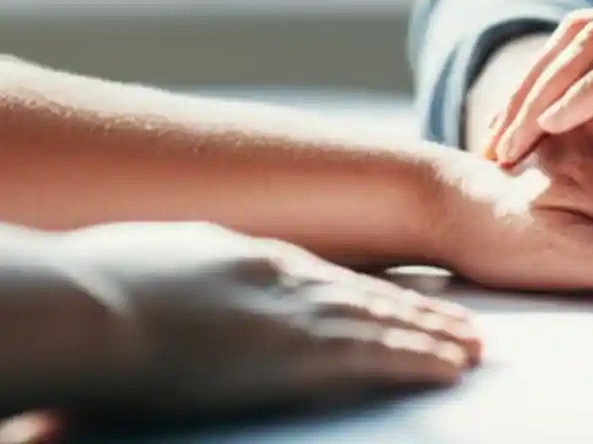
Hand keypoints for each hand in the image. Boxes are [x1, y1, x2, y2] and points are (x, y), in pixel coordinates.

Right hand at [52, 222, 479, 418]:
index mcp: (253, 257)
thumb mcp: (161, 264)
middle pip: (372, 297)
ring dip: (434, 337)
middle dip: (422, 313)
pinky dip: (418, 359)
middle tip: (466, 326)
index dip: (376, 293)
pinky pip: (376, 356)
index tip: (408, 301)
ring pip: (386, 323)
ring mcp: (296, 313)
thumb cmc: (97, 291)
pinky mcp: (297, 353)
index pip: (334, 278)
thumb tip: (201, 282)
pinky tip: (450, 367)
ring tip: (474, 348)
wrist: (86, 308)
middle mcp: (287, 279)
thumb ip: (197, 274)